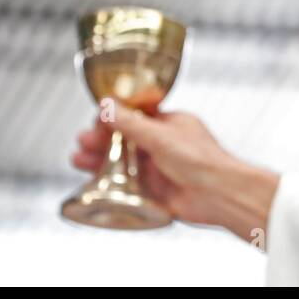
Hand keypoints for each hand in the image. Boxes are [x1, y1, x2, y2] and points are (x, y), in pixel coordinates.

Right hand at [71, 109, 278, 241]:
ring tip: (77, 160)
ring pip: (123, 162)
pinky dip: (110, 183)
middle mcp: (163, 145)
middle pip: (124, 140)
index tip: (94, 122)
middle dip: (100, 140)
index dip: (112, 119)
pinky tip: (92, 183)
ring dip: (100, 160)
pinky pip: (128, 185)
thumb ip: (131, 123)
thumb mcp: (161, 136)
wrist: (220, 195)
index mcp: (169, 124)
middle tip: (82, 142)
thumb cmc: (201, 160)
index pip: (134, 116)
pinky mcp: (156, 191)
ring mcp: (159, 168)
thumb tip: (107, 103)